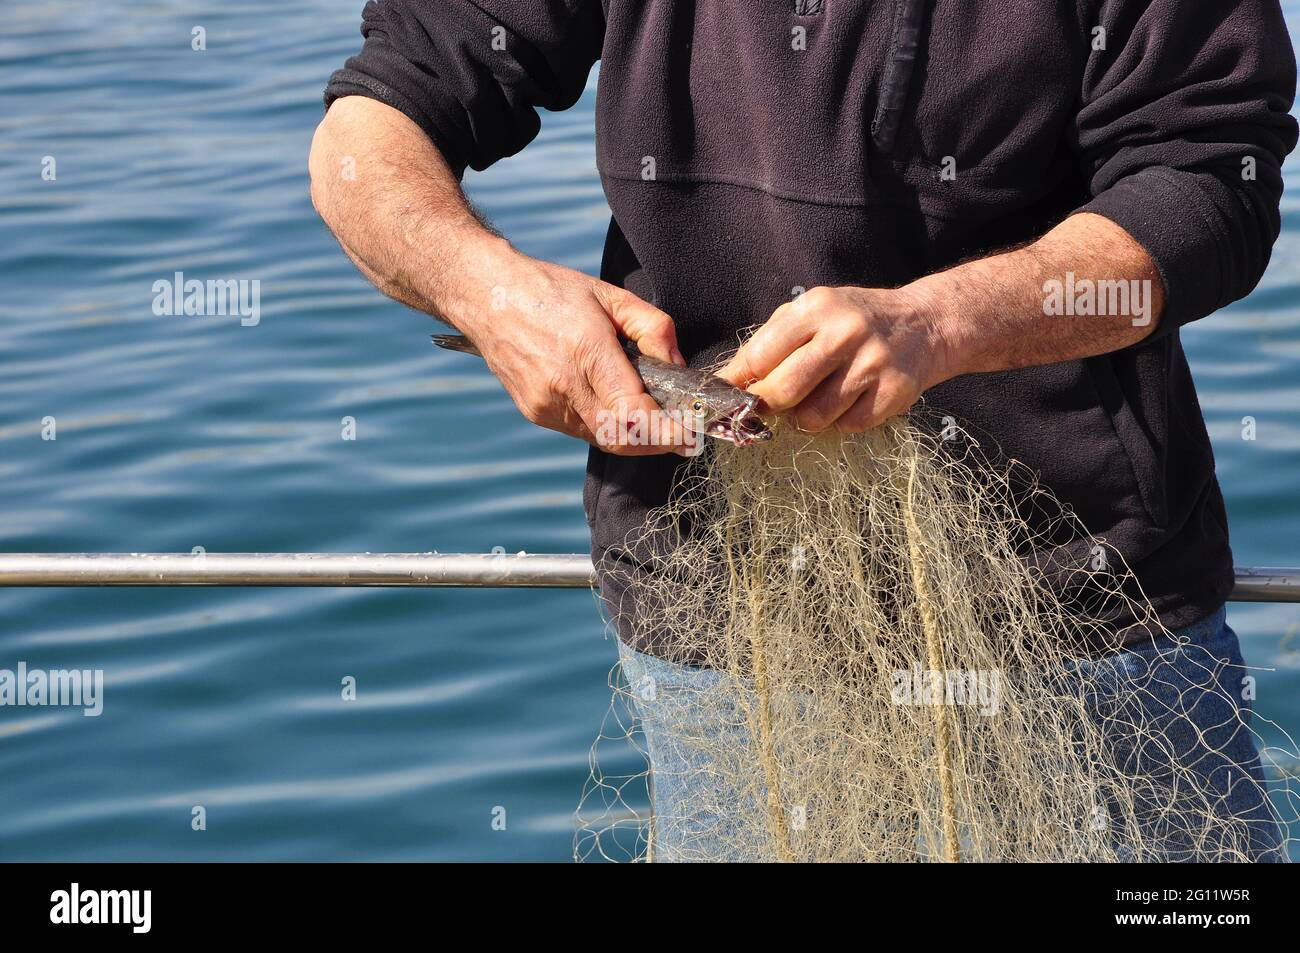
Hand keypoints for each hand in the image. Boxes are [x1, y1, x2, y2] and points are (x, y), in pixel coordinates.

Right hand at [451, 245, 691, 454]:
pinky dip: (605, 424)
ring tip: (648, 410)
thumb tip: (676, 368)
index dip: (667, 431)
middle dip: (657, 441)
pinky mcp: (535, 413)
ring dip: (631, 433)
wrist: (487, 296)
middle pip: (622, 438)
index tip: (689, 432)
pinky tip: (611, 401)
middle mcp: (562, 387)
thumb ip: (653, 330)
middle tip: (680, 432)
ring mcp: (545, 405)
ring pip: (602, 439)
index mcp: (586, 353)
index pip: (635, 413)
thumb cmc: (552, 291)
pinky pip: (582, 431)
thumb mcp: (612, 296)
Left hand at [717, 285, 951, 432]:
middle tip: (771, 406)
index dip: (740, 384)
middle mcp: (845, 331)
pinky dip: (840, 421)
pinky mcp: (893, 391)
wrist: (922, 325)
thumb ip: (767, 344)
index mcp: (816, 307)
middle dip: (768, 407)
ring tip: (815, 399)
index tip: (731, 397)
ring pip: (813, 417)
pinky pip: (847, 426)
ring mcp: (873, 362)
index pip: (760, 356)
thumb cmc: (851, 322)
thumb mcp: (809, 315)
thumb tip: (725, 383)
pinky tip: (848, 401)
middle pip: (784, 391)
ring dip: (804, 418)